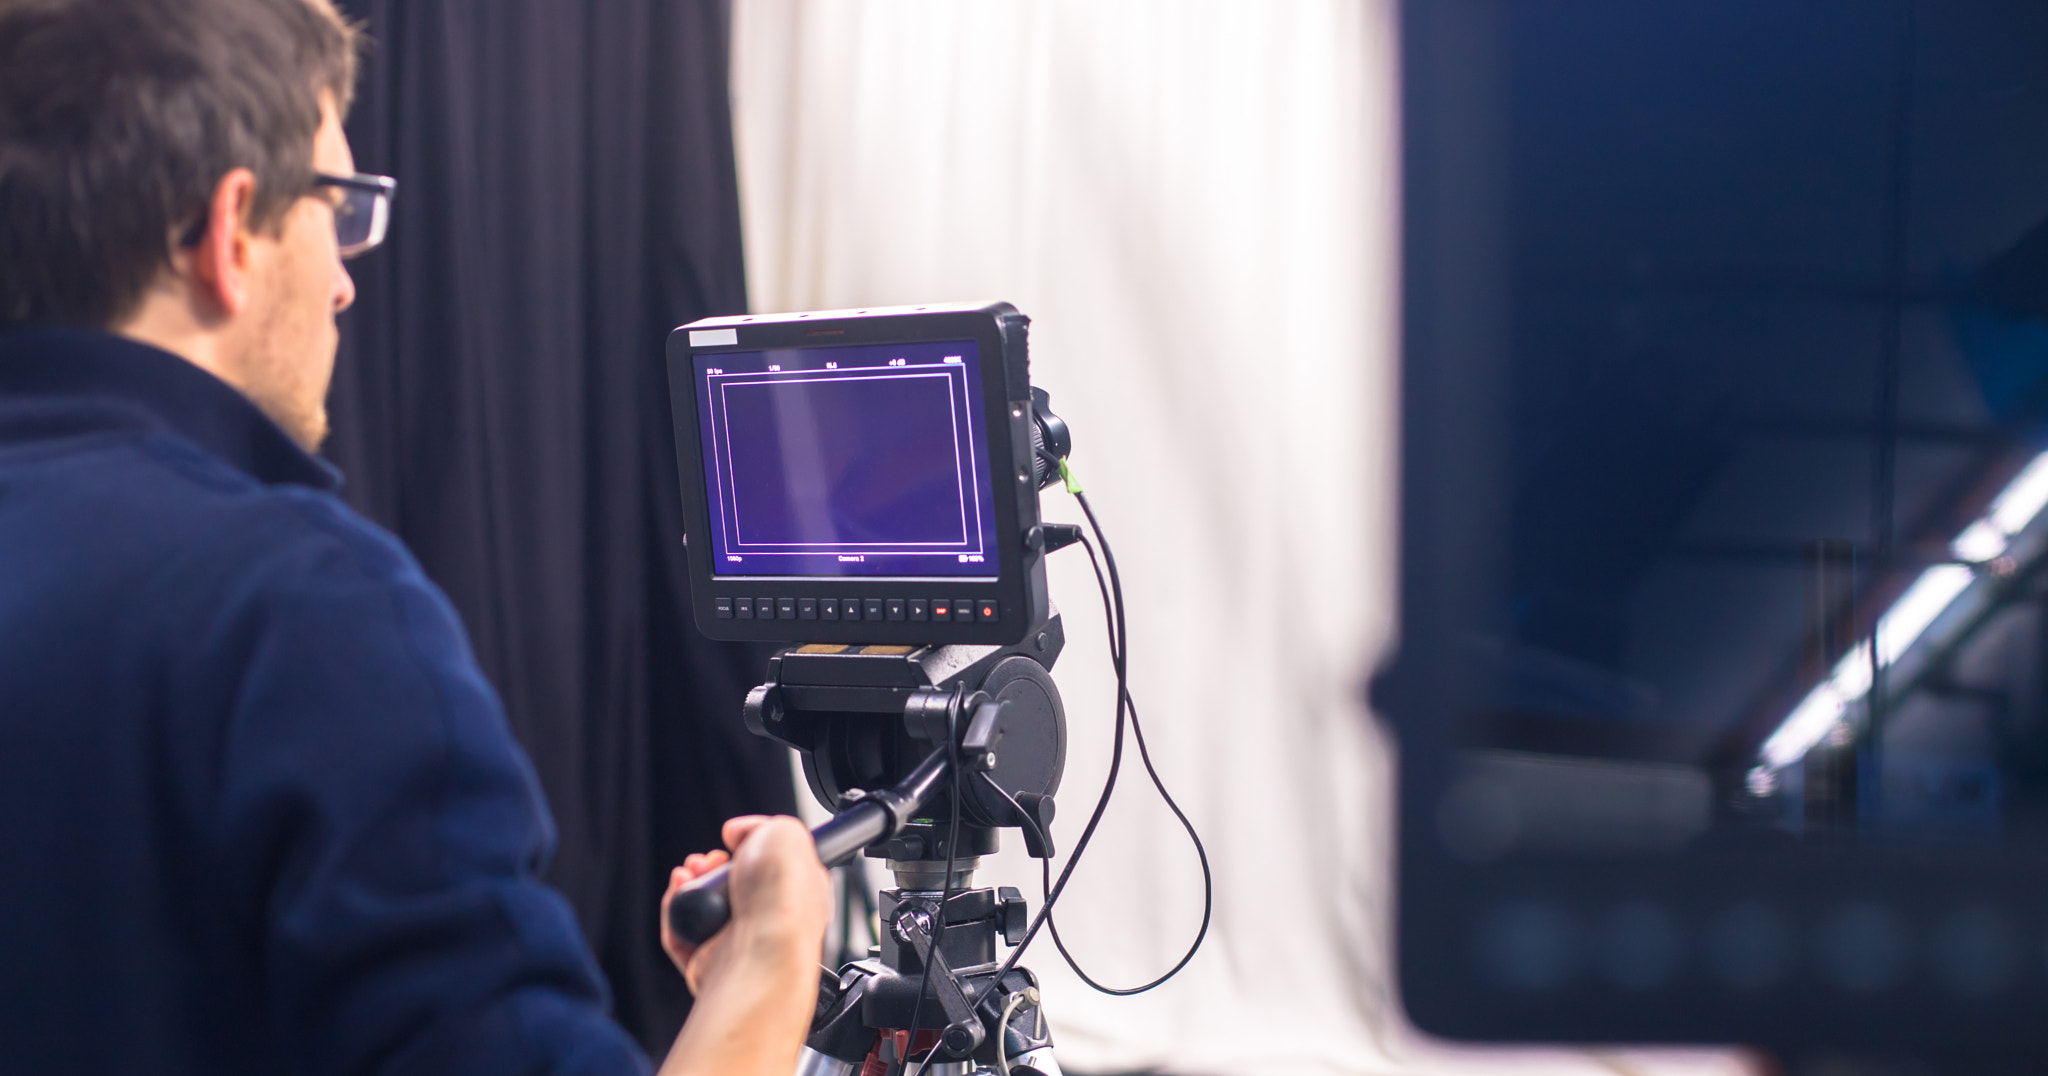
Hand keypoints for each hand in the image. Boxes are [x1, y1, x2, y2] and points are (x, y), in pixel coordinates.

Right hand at [660, 815, 830, 996]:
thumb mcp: (785, 833)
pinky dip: (674, 911)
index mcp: (797, 895)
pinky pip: (682, 937)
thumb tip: (737, 833)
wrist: (762, 945)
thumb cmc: (783, 896)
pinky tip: (678, 889)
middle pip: (732, 888)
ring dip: (690, 885)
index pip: (770, 870)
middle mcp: (769, 923)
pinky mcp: (710, 966)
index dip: (747, 850)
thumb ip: (760, 826)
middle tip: (707, 861)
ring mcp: (739, 945)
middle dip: (711, 867)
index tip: (733, 840)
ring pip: (705, 912)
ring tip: (688, 872)